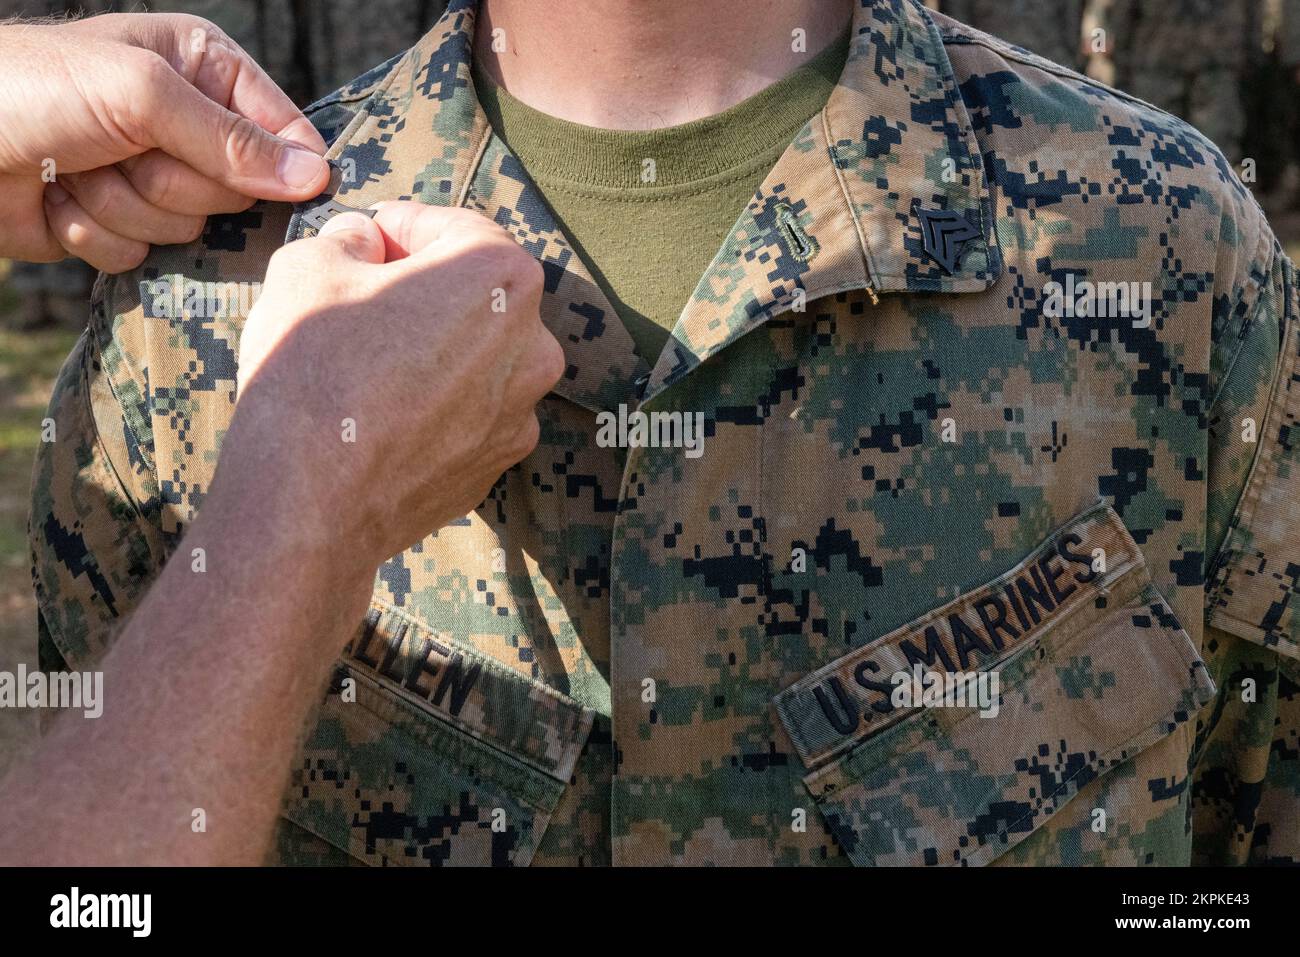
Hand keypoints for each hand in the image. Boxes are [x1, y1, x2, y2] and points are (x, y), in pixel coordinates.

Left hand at [0, 13, 329, 272]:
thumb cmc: (34, 88)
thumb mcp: (142, 96)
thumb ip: (231, 138)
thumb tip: (314, 176)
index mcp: (202, 69)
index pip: (284, 130)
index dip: (280, 165)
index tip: (277, 186)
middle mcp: (186, 124)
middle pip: (235, 192)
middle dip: (174, 183)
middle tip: (124, 152)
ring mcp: (153, 178)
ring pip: (188, 230)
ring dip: (127, 207)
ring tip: (82, 170)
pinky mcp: (121, 224)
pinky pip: (143, 255)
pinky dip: (97, 232)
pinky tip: (62, 199)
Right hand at [223, 202, 563, 576]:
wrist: (311, 501)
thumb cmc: (313, 370)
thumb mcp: (308, 267)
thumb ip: (347, 238)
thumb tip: (363, 241)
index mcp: (501, 276)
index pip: (457, 228)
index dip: (404, 226)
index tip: (369, 236)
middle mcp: (533, 344)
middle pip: (478, 295)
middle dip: (425, 286)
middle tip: (363, 293)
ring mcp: (521, 412)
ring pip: (477, 358)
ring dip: (434, 347)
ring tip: (368, 359)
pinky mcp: (497, 464)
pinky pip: (469, 414)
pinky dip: (436, 404)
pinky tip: (382, 412)